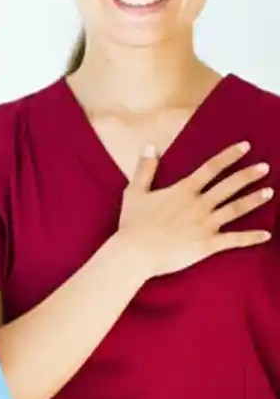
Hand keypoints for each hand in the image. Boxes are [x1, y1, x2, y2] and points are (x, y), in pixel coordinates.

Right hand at [116, 141, 271, 279]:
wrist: (135, 253)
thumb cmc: (133, 223)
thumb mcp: (135, 192)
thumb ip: (145, 168)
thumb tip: (150, 146)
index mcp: (183, 190)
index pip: (211, 168)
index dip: (229, 156)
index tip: (245, 146)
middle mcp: (199, 204)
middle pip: (229, 186)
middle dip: (248, 175)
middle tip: (265, 167)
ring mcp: (206, 225)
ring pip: (236, 209)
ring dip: (254, 200)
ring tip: (270, 192)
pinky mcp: (208, 244)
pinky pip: (234, 240)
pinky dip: (251, 237)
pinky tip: (267, 234)